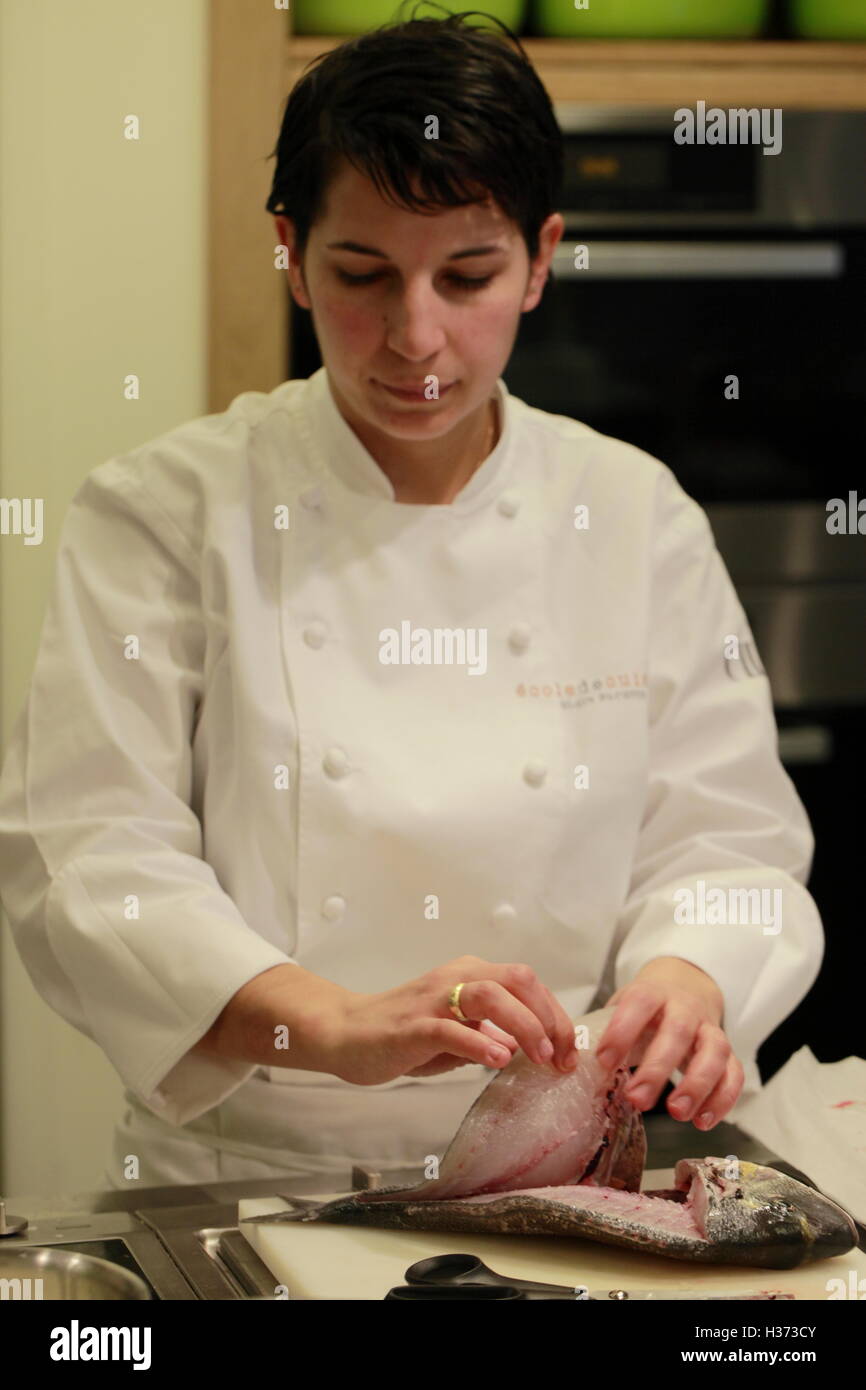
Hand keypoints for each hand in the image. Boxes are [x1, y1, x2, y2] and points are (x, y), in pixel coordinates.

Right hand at [325, 955, 577, 1085]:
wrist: (346, 1032)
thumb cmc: (403, 1034)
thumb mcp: (455, 1033)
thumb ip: (487, 1036)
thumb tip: (523, 1050)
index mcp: (470, 975)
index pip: (527, 984)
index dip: (555, 1015)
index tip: (569, 1053)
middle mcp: (455, 978)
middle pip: (517, 979)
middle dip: (549, 1017)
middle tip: (562, 1058)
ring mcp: (433, 1000)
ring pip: (490, 996)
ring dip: (524, 1025)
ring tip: (540, 1058)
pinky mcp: (412, 1026)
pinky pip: (451, 1028)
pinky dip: (479, 1042)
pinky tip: (499, 1059)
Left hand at [596, 957, 743, 1131]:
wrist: (686, 986)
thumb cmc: (645, 1008)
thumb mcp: (622, 1007)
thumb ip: (602, 1031)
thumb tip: (568, 1062)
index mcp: (653, 993)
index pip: (639, 1004)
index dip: (622, 1030)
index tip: (603, 1060)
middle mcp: (685, 1008)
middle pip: (678, 1032)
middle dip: (657, 1068)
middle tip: (637, 1099)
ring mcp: (710, 1029)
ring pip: (714, 1052)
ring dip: (697, 1085)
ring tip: (677, 1113)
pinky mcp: (728, 1052)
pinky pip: (734, 1074)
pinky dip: (723, 1099)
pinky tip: (703, 1121)